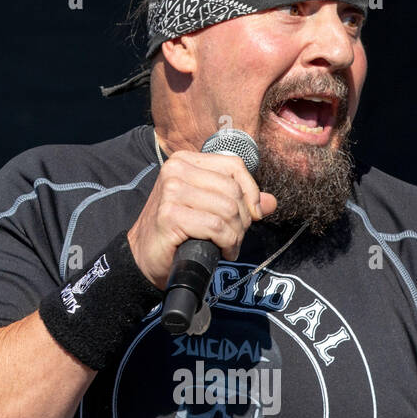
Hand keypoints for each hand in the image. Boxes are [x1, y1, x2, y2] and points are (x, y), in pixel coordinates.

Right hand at [127, 148, 277, 289]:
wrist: (145, 257)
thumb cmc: (177, 231)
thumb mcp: (209, 208)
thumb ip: (239, 201)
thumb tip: (271, 202)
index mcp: (185, 160)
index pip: (234, 165)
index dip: (251, 191)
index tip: (254, 214)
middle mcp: (176, 170)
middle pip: (233, 189)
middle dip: (242, 219)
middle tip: (234, 237)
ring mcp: (171, 191)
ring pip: (227, 209)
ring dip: (235, 234)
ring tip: (228, 245)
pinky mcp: (170, 214)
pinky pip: (216, 227)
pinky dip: (226, 242)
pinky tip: (221, 251)